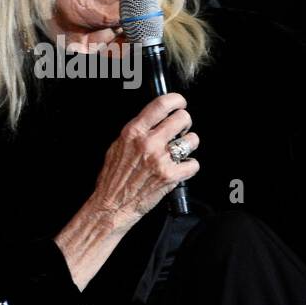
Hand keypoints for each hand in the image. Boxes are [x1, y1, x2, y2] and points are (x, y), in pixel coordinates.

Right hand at [89, 91, 200, 225]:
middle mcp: (148, 143)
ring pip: (192, 140)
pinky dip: (190, 166)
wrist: (112, 204)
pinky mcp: (171, 176)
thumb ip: (136, 132)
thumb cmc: (113, 177)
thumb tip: (153, 119)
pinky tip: (181, 167)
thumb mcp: (117, 146)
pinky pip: (193, 164)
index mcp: (134, 132)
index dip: (176, 100)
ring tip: (181, 150)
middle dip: (185, 122)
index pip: (161, 104)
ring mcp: (161, 159)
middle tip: (181, 129)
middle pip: (182, 118)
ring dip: (189, 144)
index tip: (180, 103)